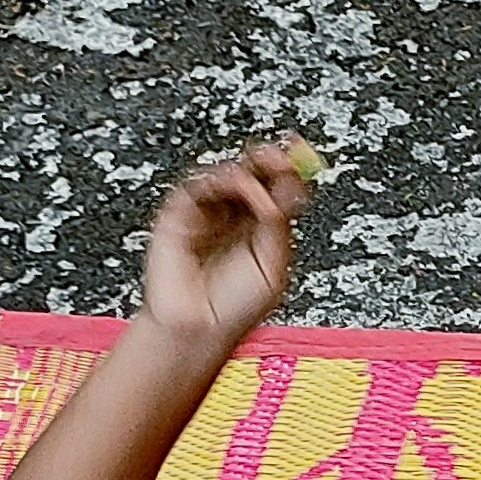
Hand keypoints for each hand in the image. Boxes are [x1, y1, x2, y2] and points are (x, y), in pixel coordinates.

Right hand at [134, 143, 313, 352]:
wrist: (197, 329)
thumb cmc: (235, 309)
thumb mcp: (274, 266)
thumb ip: (280, 226)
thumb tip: (293, 187)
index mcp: (263, 229)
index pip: (278, 188)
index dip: (288, 168)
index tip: (301, 150)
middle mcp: (235, 217)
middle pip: (252, 173)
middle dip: (265, 159)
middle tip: (276, 155)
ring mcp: (207, 214)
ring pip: (225, 174)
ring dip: (244, 173)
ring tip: (254, 189)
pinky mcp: (178, 215)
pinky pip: (196, 185)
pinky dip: (217, 183)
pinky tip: (232, 191)